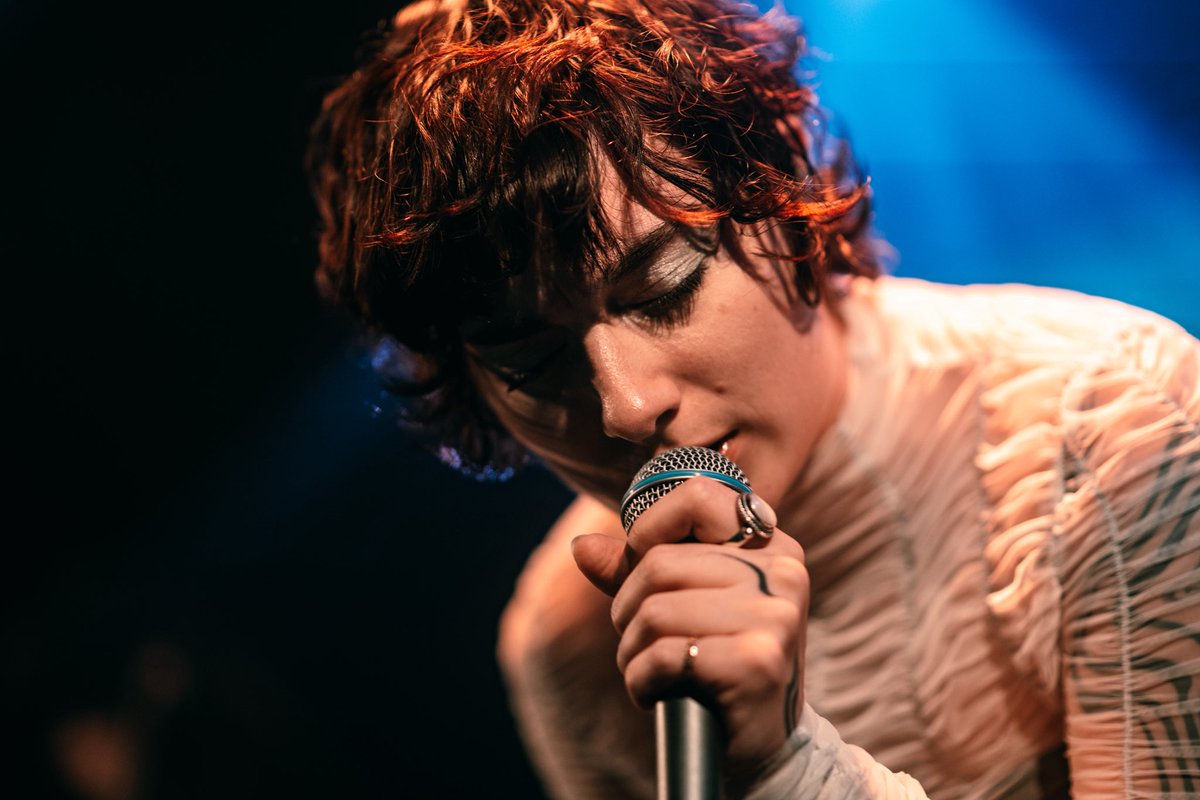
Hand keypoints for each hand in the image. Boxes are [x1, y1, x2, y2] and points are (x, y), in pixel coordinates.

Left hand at [571, 477, 808, 779]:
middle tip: (639, 644)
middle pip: (659, 564)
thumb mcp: (685, 607)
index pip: (697, 496)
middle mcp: (782, 572)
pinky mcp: (757, 660)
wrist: (768, 747)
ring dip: (632, 650)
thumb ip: (635, 572)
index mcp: (771, 545)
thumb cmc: (721, 666)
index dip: (648, 529)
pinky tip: (655, 695)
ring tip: (648, 672)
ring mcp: (775, 615)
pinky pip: (664, 655)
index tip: (639, 566)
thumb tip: (581, 547)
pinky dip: (642, 681)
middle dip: (627, 610)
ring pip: (655, 611)